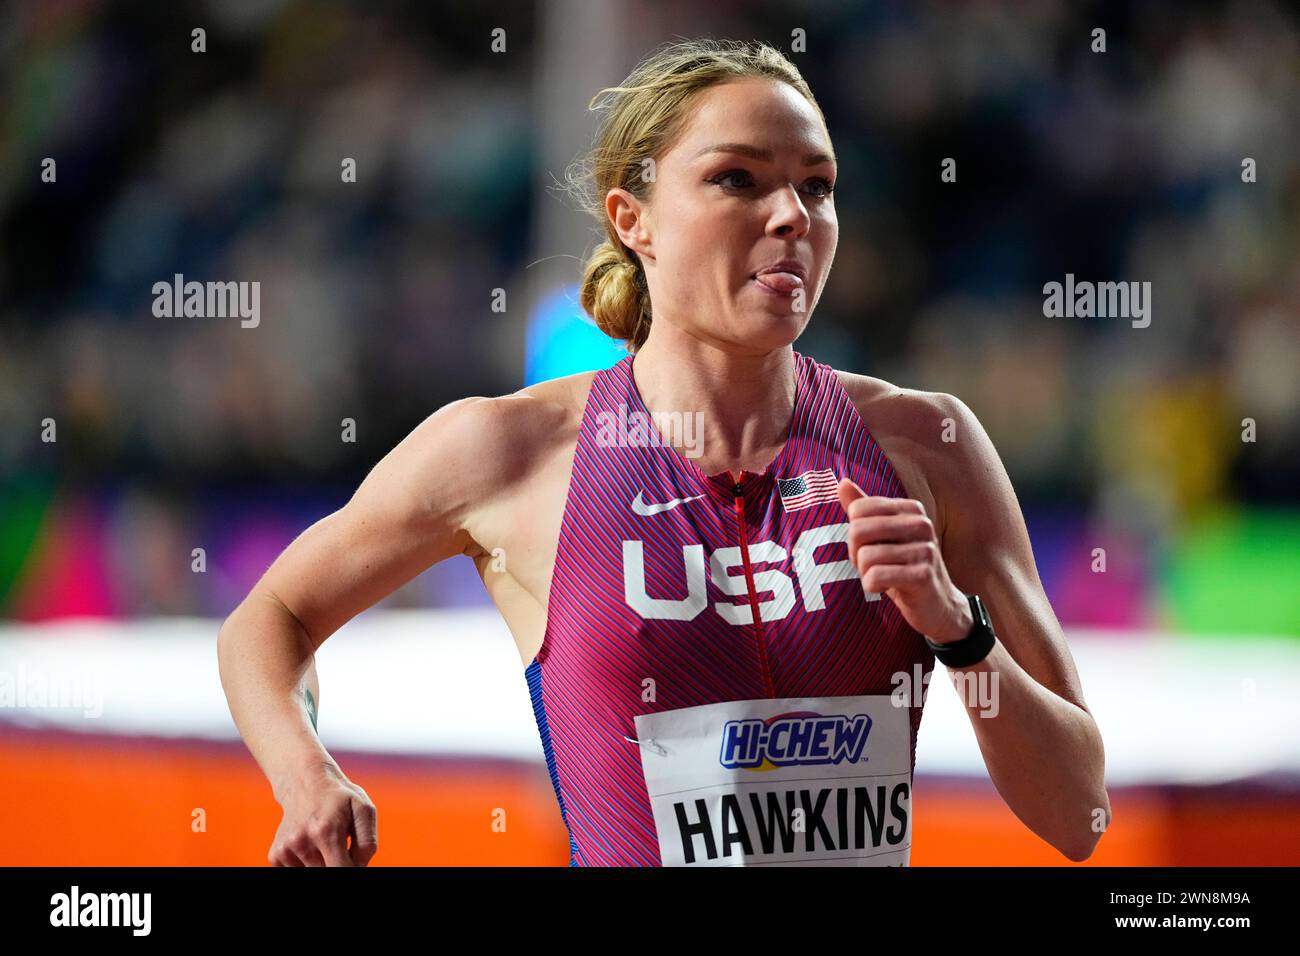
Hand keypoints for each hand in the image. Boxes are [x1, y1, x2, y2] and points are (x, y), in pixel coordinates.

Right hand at [269, 763, 377, 865]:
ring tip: (324, 841)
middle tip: (340, 845)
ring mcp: (286, 849)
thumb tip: (360, 868)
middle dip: (337, 864)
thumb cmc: (339, 798)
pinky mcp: (275, 854)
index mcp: (326, 831)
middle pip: (327, 874)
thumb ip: (367, 843)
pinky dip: (306, 863)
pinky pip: (296, 871)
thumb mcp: (363, 809)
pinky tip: (309, 843)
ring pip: (312, 874)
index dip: (352, 870)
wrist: (304, 782)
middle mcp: (302, 841)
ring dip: (322, 863)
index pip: (341, 871)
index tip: (353, 862)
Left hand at [837, 478, 971, 643]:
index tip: (871, 547)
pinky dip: (872, 586)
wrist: (939, 605)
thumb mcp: (884, 536)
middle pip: (857, 530)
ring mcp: (925, 550)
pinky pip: (875, 576)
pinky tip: (889, 588)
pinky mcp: (923, 575)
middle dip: (856, 554)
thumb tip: (842, 482)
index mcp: (911, 509)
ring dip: (866, 573)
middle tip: (873, 566)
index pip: (858, 510)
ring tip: (885, 577)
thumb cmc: (904, 567)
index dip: (855, 534)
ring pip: (865, 557)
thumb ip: (864, 510)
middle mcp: (921, 524)